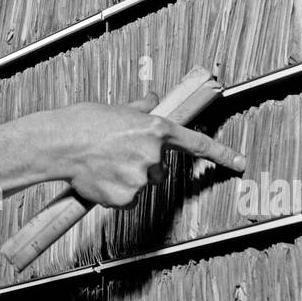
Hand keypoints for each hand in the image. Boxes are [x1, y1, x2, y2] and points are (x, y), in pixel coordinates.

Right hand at [34, 96, 246, 208]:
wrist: (61, 143)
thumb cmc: (86, 122)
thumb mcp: (119, 109)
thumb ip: (141, 108)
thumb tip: (152, 98)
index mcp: (155, 129)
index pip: (196, 143)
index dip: (221, 154)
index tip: (240, 163)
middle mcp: (153, 154)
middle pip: (159, 171)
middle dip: (143, 167)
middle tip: (116, 155)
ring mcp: (141, 178)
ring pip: (142, 186)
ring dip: (127, 181)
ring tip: (103, 165)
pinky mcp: (127, 198)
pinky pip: (127, 201)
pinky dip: (115, 195)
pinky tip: (100, 179)